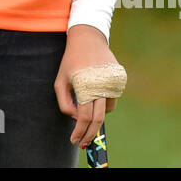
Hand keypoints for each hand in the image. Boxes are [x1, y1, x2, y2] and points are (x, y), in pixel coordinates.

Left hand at [54, 24, 121, 147]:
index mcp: (85, 85)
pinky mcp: (120, 79)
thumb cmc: (71, 62)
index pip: (85, 117)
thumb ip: (65, 102)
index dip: (80, 131)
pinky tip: (96, 86)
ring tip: (88, 98)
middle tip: (84, 142)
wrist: (88, 39)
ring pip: (107, 109)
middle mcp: (101, 85)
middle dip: (90, 133)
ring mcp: (113, 82)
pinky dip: (104, 99)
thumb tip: (77, 119)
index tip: (75, 140)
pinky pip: (113, 98)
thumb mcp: (60, 80)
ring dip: (97, 111)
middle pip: (98, 118)